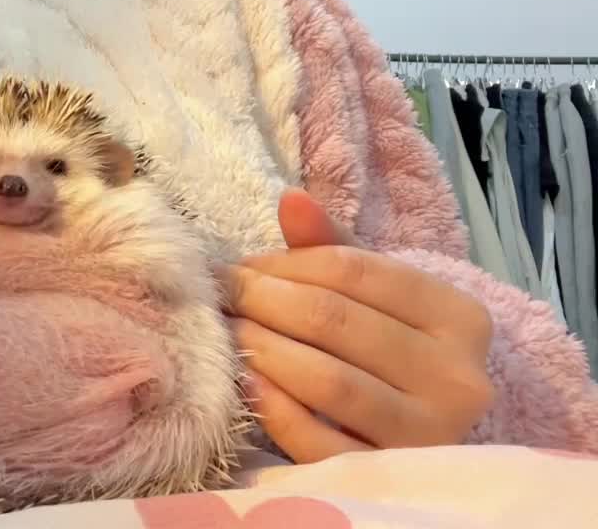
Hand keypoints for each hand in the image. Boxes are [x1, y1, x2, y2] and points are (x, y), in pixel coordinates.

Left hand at [222, 189, 493, 462]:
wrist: (425, 439)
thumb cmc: (391, 351)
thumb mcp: (376, 296)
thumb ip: (333, 247)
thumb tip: (291, 200)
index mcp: (460, 318)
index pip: (354, 271)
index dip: (284, 263)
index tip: (240, 265)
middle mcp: (457, 379)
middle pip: (335, 321)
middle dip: (263, 300)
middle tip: (219, 293)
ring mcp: (428, 435)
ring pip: (328, 380)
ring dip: (261, 348)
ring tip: (226, 331)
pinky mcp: (389, 479)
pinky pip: (318, 442)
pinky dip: (274, 408)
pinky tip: (244, 383)